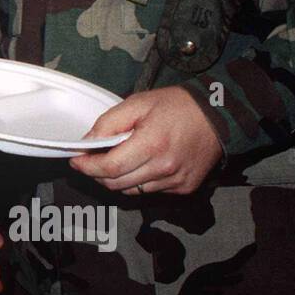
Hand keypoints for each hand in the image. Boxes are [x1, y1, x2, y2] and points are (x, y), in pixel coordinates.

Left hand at [69, 86, 222, 194]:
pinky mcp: (184, 187)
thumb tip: (87, 143)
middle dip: (97, 174)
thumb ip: (109, 123)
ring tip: (116, 160)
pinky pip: (150, 191)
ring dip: (116, 179)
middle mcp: (164, 168)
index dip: (87, 166)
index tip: (75, 160)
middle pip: (116, 184)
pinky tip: (141, 164)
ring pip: (131, 191)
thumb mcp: (138, 103)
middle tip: (90, 160)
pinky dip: (138, 180)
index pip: (108, 168)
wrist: (218, 116)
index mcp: (151, 145)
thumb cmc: (177, 106)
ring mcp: (175, 181)